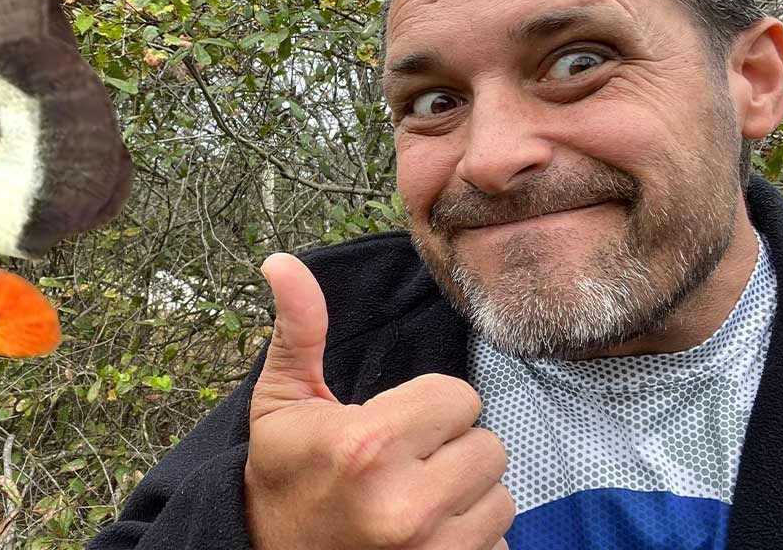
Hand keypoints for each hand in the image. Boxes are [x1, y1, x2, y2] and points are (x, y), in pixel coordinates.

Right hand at [244, 253, 514, 549]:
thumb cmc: (283, 475)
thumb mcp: (282, 400)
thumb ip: (299, 329)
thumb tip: (281, 260)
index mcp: (368, 445)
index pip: (460, 399)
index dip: (428, 407)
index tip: (392, 425)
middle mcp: (407, 503)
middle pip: (489, 447)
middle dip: (451, 450)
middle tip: (404, 464)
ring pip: (501, 497)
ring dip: (467, 495)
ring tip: (416, 498)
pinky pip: (499, 544)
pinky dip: (471, 538)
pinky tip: (427, 535)